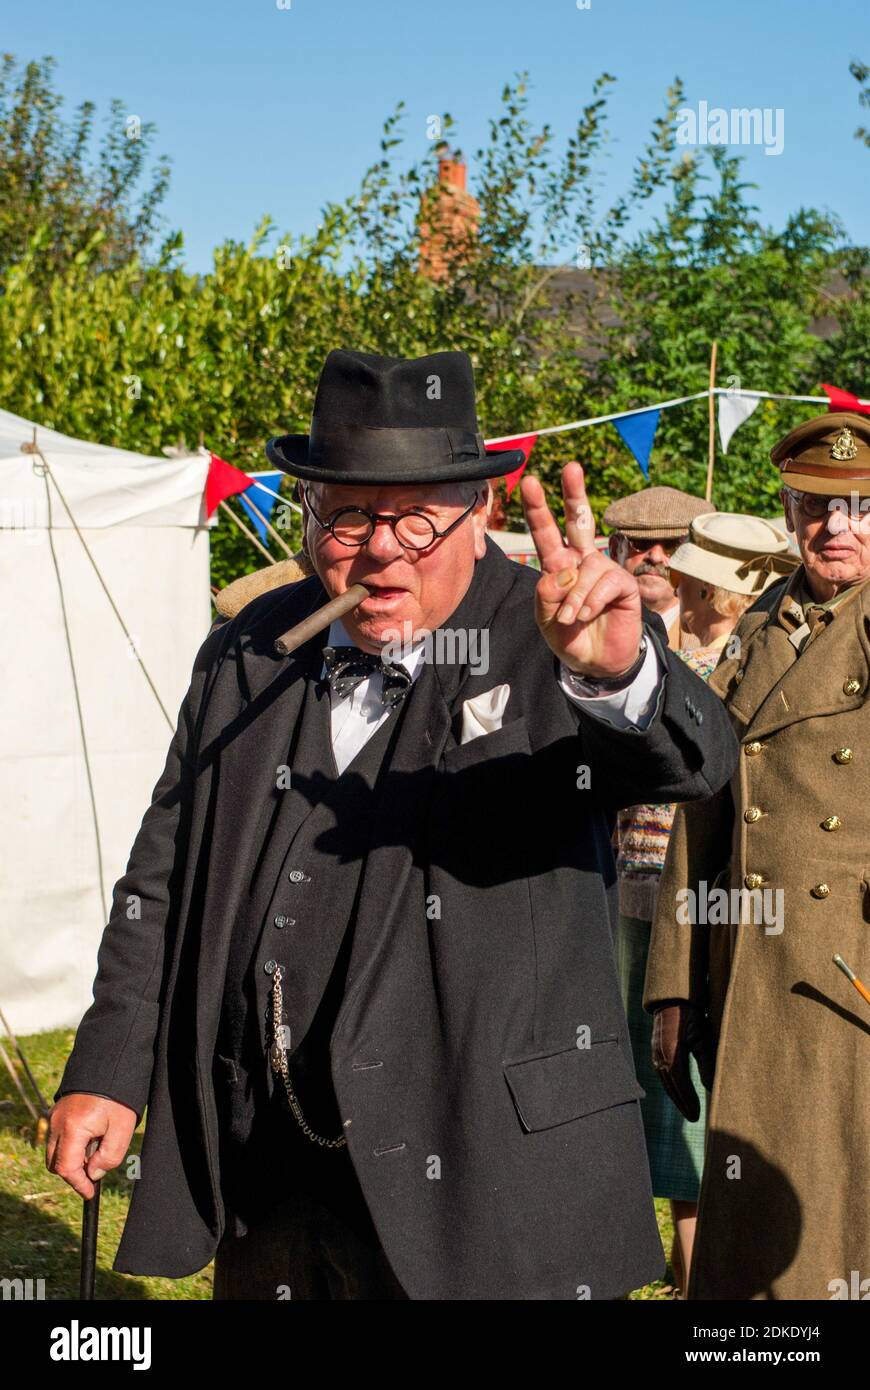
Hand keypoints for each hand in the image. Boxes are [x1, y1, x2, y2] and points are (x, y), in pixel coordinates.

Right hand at [46, 1094, 137, 1198]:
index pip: (66, 1168)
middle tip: (95, 1169)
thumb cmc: (119, 1098)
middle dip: (73, 1172)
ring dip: (71, 1157)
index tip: (90, 1192)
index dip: (78, 1184)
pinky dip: (70, 1144)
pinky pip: (58, 1135)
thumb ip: (108, 1157)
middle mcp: (57, 1123)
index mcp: (72, 1128)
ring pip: (55, 1150)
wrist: (112, 1065)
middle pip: (55, 1162)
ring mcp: (55, 1115)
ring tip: (96, 1147)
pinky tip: (91, 1135)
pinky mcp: (58, 1110)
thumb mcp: (122, 1130)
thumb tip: (93, 1174)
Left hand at [521, 462, 642, 676]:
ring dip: (575, 597)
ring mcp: (605, 571)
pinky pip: (606, 582)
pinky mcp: (624, 585)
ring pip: (587, 568)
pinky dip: (592, 600)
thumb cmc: (570, 636)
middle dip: (574, 493)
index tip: (529, 482)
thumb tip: (564, 571)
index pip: (546, 533)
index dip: (538, 509)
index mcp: (559, 566)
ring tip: (573, 617)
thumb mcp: (546, 618)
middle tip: (571, 467)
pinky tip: (589, 614)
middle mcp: (583, 561)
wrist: (596, 664)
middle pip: (579, 521)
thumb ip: (547, 594)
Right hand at [651, 1003, 716, 1121]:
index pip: (679, 1082)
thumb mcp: (702, 1036)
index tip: (697, 1115)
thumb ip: (706, 1061)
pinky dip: (671, 1086)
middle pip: (670, 1085)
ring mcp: (655, 1052)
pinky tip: (679, 1093)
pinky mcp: (656, 1051)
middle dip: (682, 1103)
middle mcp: (659, 1054)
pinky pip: (663, 1074)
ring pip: (665, 1081)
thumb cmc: (690, 1016)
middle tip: (694, 1118)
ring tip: (688, 1110)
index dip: (688, 1100)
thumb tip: (712, 1087)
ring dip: (676, 1096)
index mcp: (671, 1051)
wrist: (672, 999)